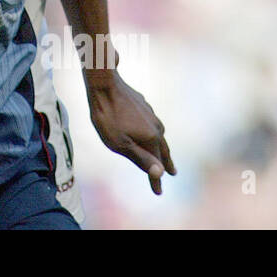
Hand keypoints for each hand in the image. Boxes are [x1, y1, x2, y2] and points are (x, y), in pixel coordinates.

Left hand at [86, 73, 175, 194]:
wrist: (104, 84)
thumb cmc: (108, 116)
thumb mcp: (120, 143)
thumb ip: (141, 158)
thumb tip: (161, 173)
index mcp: (151, 138)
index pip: (156, 165)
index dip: (156, 180)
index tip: (158, 192)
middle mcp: (156, 127)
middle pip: (163, 149)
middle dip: (166, 163)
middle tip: (172, 172)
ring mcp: (150, 115)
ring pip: (158, 135)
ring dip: (161, 146)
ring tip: (162, 153)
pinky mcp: (143, 105)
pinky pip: (151, 124)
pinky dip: (152, 133)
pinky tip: (148, 130)